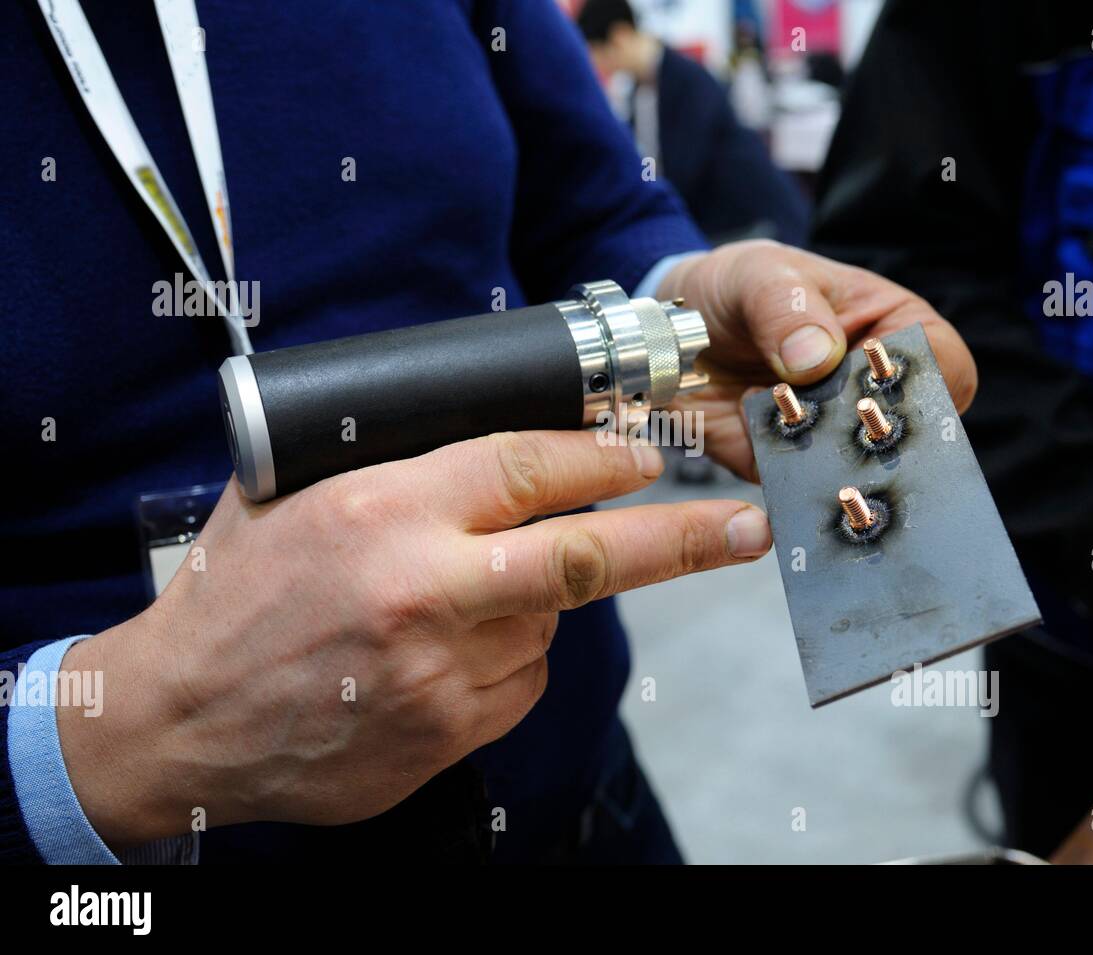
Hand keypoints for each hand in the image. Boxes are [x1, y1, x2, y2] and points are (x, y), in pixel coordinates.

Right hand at [58, 432, 770, 845]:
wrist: (184, 722)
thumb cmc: (237, 595)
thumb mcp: (293, 493)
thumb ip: (396, 462)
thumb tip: (500, 437)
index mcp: (383, 508)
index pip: (528, 464)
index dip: (602, 455)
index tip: (645, 455)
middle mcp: (426, 588)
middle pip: (589, 554)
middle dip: (685, 539)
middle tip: (748, 527)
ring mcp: (445, 670)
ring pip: (552, 619)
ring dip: (540, 599)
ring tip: (454, 598)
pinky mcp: (454, 730)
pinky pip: (523, 677)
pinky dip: (510, 653)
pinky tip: (442, 651)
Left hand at [655, 240, 976, 479]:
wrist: (671, 330)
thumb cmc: (738, 287)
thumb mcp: (759, 276)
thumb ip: (786, 308)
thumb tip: (816, 356)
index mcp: (892, 330)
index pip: (944, 365)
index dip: (925, 381)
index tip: (878, 381)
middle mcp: (871, 391)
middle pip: (910, 431)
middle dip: (879, 435)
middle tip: (839, 423)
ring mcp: (831, 434)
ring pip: (855, 468)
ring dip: (829, 465)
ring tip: (795, 440)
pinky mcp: (785, 467)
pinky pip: (796, 488)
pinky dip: (782, 482)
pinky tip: (761, 455)